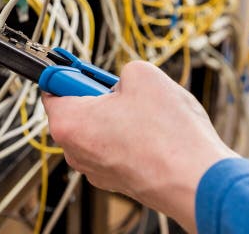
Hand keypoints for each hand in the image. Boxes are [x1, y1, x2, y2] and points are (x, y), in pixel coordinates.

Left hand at [42, 61, 237, 231]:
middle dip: (98, 94)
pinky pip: (114, 148)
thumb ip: (122, 71)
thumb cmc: (169, 136)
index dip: (69, 71)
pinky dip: (129, 138)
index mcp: (69, 122)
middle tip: (124, 88)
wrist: (197, 181)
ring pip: (98, 130)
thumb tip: (123, 81)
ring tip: (146, 114)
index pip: (51, 87)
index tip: (79, 66)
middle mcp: (75, 151)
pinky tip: (154, 134)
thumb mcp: (143, 74)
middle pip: (75, 109)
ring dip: (117, 117)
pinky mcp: (117, 181)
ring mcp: (95, 170)